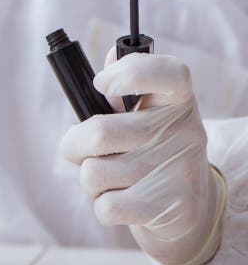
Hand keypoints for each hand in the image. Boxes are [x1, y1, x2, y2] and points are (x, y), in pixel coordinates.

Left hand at [61, 50, 225, 264]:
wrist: (191, 207)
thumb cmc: (152, 151)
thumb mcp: (145, 115)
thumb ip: (125, 89)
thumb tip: (111, 56)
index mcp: (178, 102)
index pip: (169, 73)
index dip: (130, 74)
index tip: (100, 83)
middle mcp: (185, 132)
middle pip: (98, 133)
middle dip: (74, 146)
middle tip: (83, 150)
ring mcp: (180, 170)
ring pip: (94, 173)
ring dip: (90, 180)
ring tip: (112, 179)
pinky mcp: (170, 208)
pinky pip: (106, 206)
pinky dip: (102, 206)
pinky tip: (124, 201)